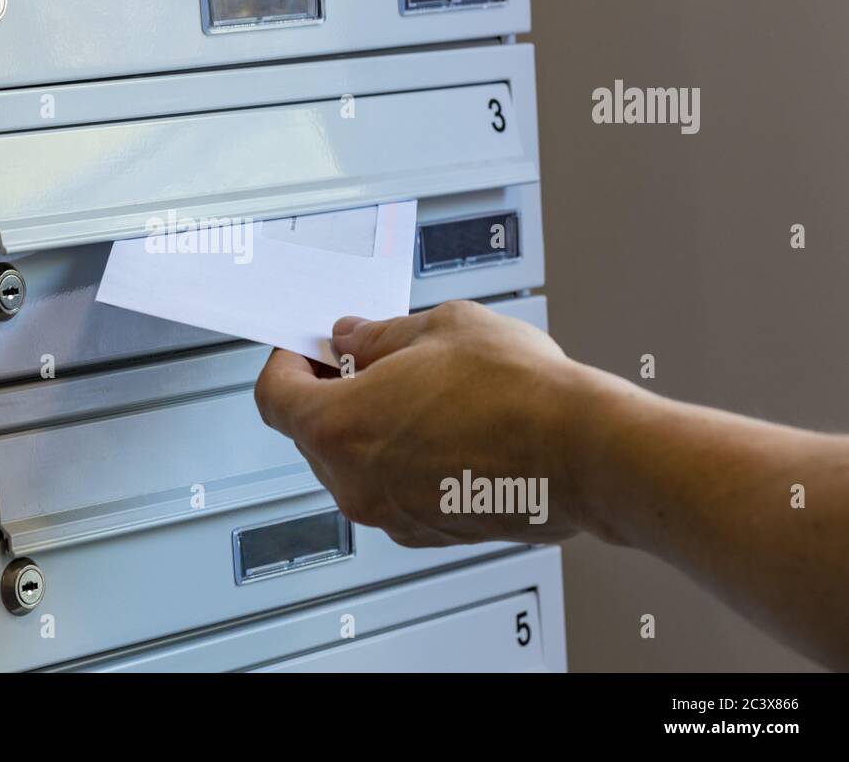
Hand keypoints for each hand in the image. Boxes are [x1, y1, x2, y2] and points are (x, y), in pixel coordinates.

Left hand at [254, 300, 595, 546]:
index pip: (274, 396)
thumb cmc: (518, 394)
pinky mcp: (429, 531)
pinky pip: (392, 489)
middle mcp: (354, 483)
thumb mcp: (439, 328)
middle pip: (311, 433)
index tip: (308, 348)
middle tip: (366, 358)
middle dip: (330, 392)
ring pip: (353, 464)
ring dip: (368, 427)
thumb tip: (355, 338)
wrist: (585, 453)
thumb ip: (379, 335)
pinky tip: (443, 426)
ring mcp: (391, 515)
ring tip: (418, 389)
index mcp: (338, 428)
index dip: (287, 363)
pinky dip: (401, 459)